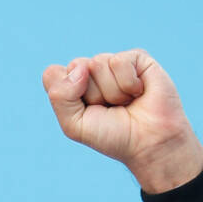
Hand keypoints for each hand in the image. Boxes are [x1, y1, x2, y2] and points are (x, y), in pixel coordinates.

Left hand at [42, 50, 202, 193]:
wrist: (149, 143)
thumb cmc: (112, 135)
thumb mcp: (74, 124)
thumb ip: (60, 96)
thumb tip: (82, 66)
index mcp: (72, 85)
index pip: (53, 74)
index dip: (67, 95)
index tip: (86, 112)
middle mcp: (91, 71)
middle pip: (75, 66)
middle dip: (92, 94)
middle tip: (109, 108)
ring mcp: (113, 64)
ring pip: (97, 63)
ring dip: (112, 91)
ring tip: (126, 102)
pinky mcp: (136, 58)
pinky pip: (119, 61)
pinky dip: (128, 83)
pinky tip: (139, 92)